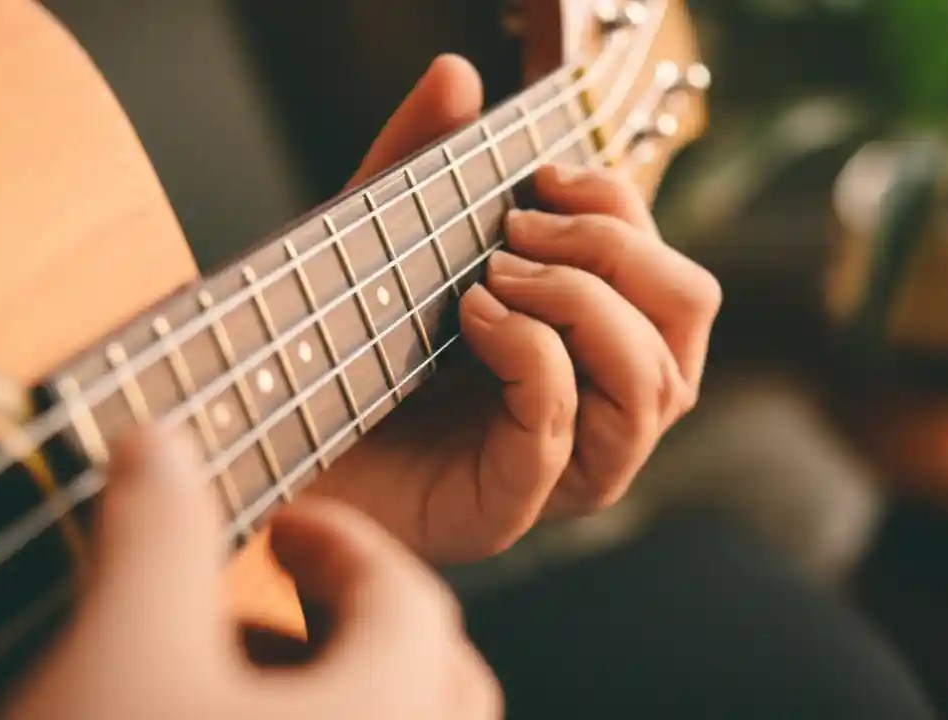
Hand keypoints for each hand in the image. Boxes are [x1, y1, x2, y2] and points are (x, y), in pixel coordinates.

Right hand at [6, 432, 498, 719]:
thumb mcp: (123, 648)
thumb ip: (159, 531)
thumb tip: (159, 441)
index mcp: (389, 712)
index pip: (407, 598)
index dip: (343, 542)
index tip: (285, 523)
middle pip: (436, 677)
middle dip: (362, 618)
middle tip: (287, 594)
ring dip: (351, 692)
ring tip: (244, 677)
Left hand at [311, 56, 721, 561]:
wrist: (260, 441)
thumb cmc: (332, 347)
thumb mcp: (382, 237)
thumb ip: (419, 159)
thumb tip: (458, 75)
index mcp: (590, 345)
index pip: (670, 275)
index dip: (627, 208)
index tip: (541, 174)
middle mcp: (595, 406)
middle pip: (688, 318)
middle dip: (619, 249)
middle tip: (523, 225)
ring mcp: (560, 465)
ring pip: (654, 382)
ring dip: (582, 301)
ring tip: (495, 273)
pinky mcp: (509, 505)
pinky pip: (560, 426)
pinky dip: (529, 353)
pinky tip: (472, 315)